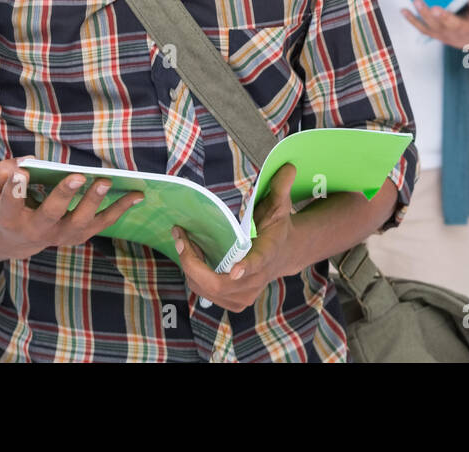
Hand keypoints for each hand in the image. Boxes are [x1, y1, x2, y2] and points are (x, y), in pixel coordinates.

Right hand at [0, 157, 143, 260]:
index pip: (10, 203)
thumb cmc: (3, 203)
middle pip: (50, 214)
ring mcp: (60, 235)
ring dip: (95, 201)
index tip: (22, 172)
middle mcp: (36, 231)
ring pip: (80, 221)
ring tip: (105, 180)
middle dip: (64, 195)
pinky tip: (137, 194)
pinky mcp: (80, 234)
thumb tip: (27, 163)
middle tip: (76, 176)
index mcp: (8, 218)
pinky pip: (102, 223)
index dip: (15, 189)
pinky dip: (120, 209)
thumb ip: (0, 174)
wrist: (15, 236)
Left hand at [172, 163, 297, 312]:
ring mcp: (244, 294)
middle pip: (218, 282)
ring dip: (189, 266)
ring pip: (206, 288)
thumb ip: (280, 187)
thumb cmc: (277, 227)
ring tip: (183, 241)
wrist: (284, 255)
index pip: (258, 262)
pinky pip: (204, 292)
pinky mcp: (234, 301)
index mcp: (268, 253)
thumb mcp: (280, 205)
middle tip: (180, 238)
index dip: (246, 268)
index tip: (235, 270)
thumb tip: (288, 166)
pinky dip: (193, 274)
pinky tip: (191, 255)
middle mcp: (256, 280)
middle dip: (193, 262)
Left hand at [402, 0, 468, 57]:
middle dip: (444, 17)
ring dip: (424, 15)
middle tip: (436, 8)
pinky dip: (413, 21)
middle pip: (454, 23)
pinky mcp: (441, 35)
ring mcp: (451, 34)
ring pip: (436, 27)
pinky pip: (424, 29)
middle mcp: (466, 29)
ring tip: (417, 0)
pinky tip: (403, 10)